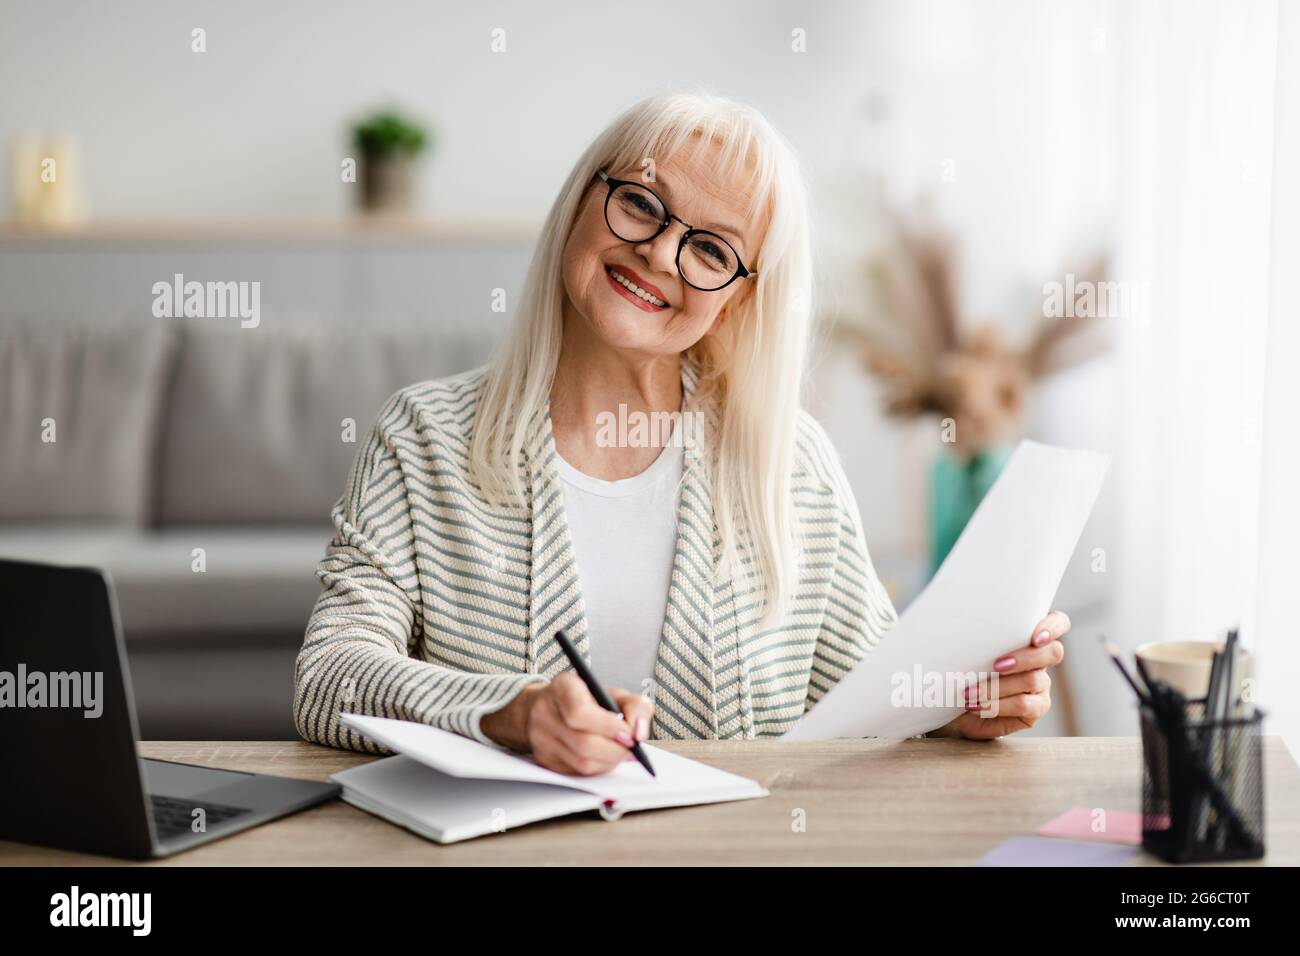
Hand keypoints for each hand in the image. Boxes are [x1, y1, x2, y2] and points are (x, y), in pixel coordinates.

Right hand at [480, 672, 653, 774]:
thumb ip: (636, 706)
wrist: (551, 708)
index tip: (628, 734)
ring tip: (621, 752)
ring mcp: (541, 739)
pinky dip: (598, 768)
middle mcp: (545, 713)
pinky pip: (577, 773)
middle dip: (615, 750)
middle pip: (583, 743)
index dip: (608, 727)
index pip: (579, 712)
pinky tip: (605, 757)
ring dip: (609, 761)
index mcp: (563, 688)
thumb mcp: (614, 693)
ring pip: (582, 763)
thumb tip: (640, 732)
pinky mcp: (545, 760)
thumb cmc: (587, 699)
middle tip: (632, 748)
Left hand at [930, 610, 1069, 739]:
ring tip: (969, 692)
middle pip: (1053, 652)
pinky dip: (997, 705)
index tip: (1035, 637)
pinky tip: (976, 705)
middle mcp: (1040, 659)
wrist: (949, 702)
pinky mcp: (1035, 709)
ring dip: (998, 686)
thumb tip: (965, 622)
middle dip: (1024, 658)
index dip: (1053, 626)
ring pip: (1033, 680)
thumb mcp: (967, 646)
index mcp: (1028, 636)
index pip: (1058, 622)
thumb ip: (979, 633)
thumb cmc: (959, 666)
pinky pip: (1024, 705)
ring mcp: (1041, 685)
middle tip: (996, 664)